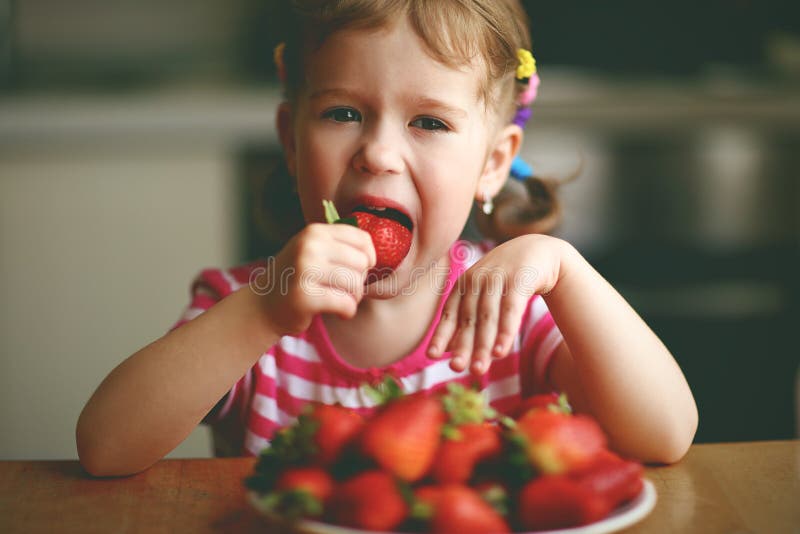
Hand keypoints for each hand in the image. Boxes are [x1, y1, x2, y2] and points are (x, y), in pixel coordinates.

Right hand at [255, 223, 375, 334]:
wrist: (263, 305)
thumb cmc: (297, 278)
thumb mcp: (313, 251)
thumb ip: (340, 246)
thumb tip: (376, 253)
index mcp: (315, 232)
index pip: (362, 239)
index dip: (368, 258)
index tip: (357, 270)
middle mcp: (309, 246)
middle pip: (362, 262)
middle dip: (359, 281)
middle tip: (345, 290)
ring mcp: (305, 270)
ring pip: (355, 283)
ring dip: (354, 298)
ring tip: (341, 300)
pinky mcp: (304, 296)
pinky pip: (346, 304)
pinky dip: (347, 311)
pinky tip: (337, 312)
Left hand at [427, 235, 564, 374]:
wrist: (539, 251)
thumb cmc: (506, 280)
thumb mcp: (483, 295)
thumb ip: (467, 318)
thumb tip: (447, 349)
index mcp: (464, 284)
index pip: (450, 313)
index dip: (441, 334)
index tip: (431, 356)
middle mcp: (477, 280)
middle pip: (468, 318)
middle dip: (462, 345)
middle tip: (456, 369)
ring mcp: (498, 278)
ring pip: (488, 317)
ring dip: (483, 345)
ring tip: (478, 370)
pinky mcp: (520, 279)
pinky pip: (511, 309)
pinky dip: (505, 331)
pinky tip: (501, 352)